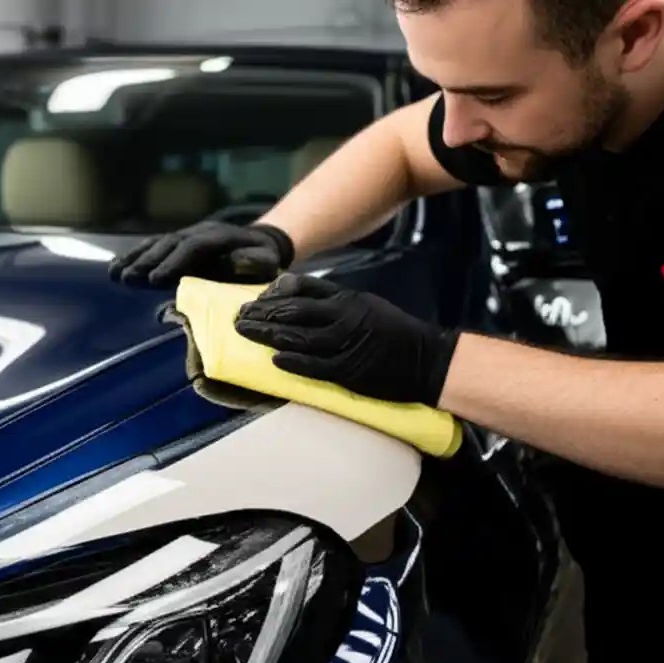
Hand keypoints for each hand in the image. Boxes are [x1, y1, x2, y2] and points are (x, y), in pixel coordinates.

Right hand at [109, 220, 294, 286]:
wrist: (261, 241)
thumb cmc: (264, 259)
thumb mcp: (267, 261)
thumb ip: (252, 262)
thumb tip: (232, 262)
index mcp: (220, 237)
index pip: (193, 247)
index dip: (173, 262)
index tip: (155, 280)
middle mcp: (199, 232)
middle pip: (169, 244)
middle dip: (147, 261)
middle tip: (128, 278)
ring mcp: (187, 235)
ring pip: (157, 244)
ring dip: (135, 259)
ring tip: (115, 274)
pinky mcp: (178, 243)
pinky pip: (154, 247)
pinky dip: (134, 257)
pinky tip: (116, 269)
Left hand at [233, 273, 460, 405]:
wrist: (426, 360)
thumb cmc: (390, 331)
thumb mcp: (362, 304)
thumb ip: (328, 298)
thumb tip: (286, 290)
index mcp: (346, 300)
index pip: (300, 291)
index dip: (271, 295)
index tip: (251, 302)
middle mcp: (344, 318)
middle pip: (293, 312)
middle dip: (261, 315)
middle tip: (237, 319)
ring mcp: (347, 345)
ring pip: (299, 337)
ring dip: (268, 336)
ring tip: (245, 334)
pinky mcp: (350, 371)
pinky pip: (316, 366)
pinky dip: (293, 362)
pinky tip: (274, 360)